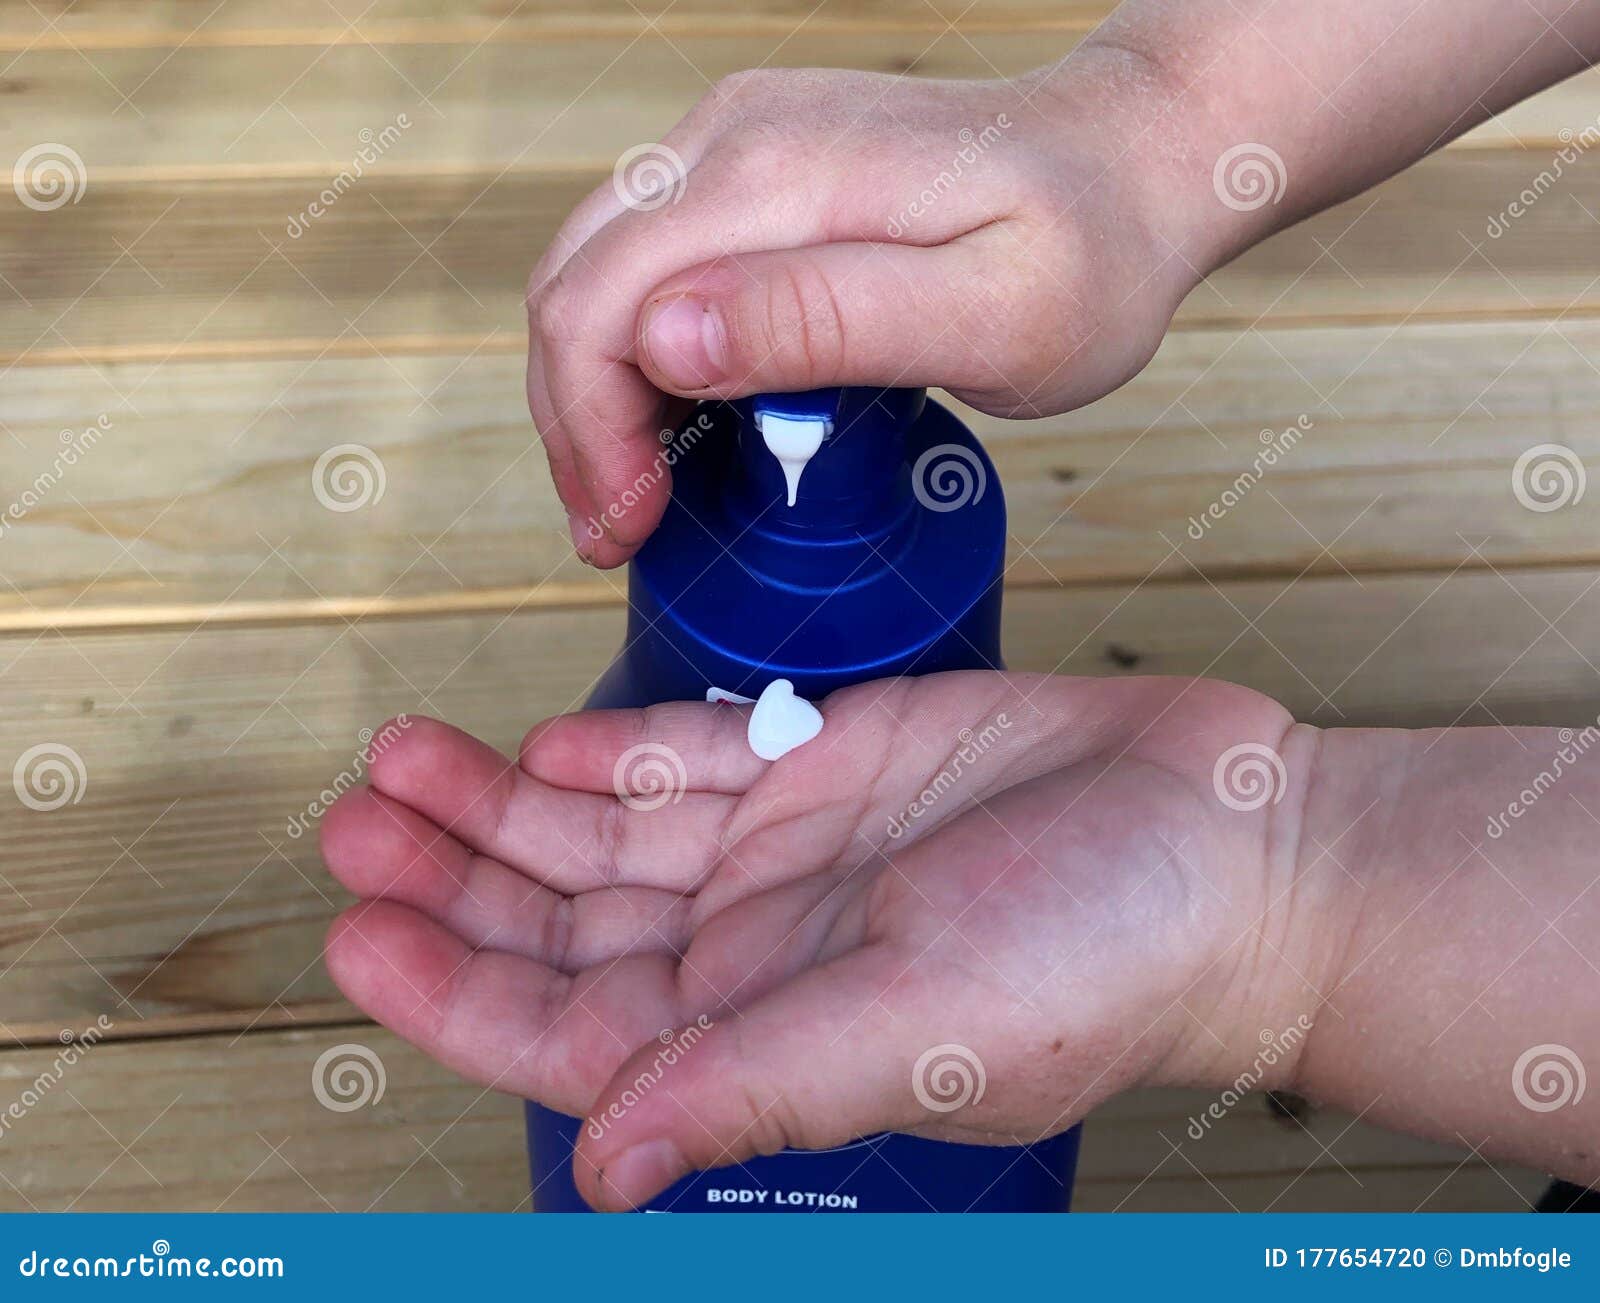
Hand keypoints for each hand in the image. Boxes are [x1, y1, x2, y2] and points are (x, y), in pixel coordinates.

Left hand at [320, 671, 1345, 1209]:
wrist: (1232, 842)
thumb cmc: (1108, 960)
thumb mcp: (924, 1029)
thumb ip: (756, 1084)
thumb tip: (608, 1168)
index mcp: (763, 1036)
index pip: (568, 1031)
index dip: (453, 991)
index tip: (355, 938)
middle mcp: (757, 950)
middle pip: (563, 922)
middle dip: (451, 876)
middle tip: (355, 820)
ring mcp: (785, 852)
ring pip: (603, 831)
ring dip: (502, 800)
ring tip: (405, 760)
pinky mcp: (828, 760)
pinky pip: (689, 757)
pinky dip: (613, 747)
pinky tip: (549, 741)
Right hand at [526, 55, 1196, 565]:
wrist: (1129, 163)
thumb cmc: (1089, 256)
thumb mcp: (991, 317)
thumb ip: (827, 320)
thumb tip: (663, 335)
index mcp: (780, 176)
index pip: (603, 305)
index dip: (593, 434)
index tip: (633, 529)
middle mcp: (736, 136)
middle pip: (576, 286)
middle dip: (576, 425)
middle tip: (619, 532)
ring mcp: (737, 136)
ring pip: (594, 270)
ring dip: (593, 391)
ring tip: (637, 493)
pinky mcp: (751, 156)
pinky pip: (644, 255)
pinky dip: (632, 348)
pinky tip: (675, 419)